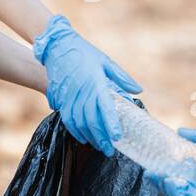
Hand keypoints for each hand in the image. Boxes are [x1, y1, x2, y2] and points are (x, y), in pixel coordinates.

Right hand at [33, 14, 142, 156]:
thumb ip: (121, 78)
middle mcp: (82, 90)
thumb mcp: (105, 62)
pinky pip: (67, 118)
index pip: (105, 106)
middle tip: (109, 149)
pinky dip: (74, 130)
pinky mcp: (60, 97)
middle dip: (100, 137)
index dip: (110, 123)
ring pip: (78, 122)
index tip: (117, 137)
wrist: (57, 45)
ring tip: (97, 146)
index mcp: (96, 81)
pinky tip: (82, 137)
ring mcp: (69, 95)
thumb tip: (138, 90)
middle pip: (90, 119)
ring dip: (88, 136)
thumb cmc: (84, 52)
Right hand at [142, 128, 195, 195]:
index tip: (154, 164)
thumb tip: (179, 130)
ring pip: (173, 192)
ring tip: (156, 176)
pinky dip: (173, 191)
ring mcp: (195, 193)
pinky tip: (168, 181)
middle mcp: (194, 184)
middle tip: (149, 172)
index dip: (164, 170)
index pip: (176, 173)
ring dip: (163, 185)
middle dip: (159, 179)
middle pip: (171, 184)